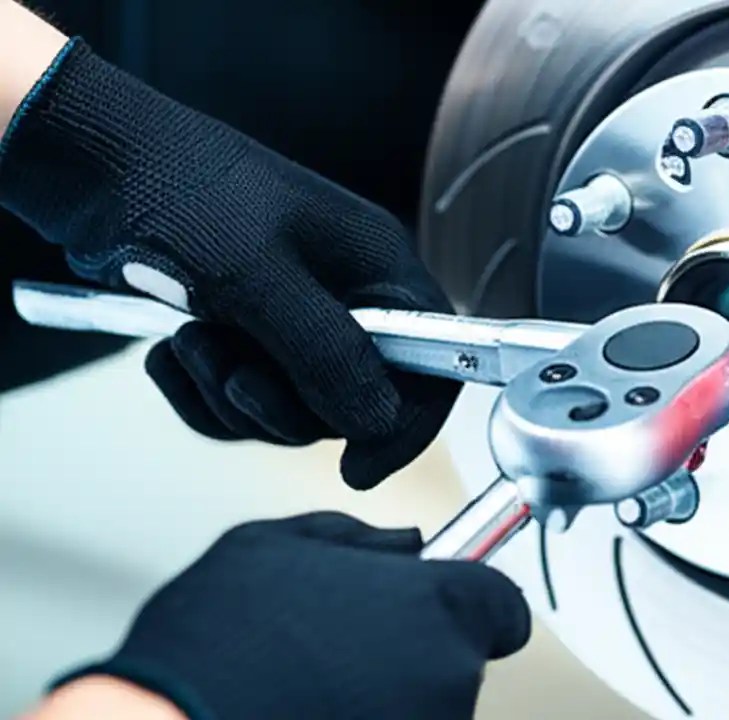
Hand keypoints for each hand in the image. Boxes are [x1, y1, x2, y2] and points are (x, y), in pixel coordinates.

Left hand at [0, 37, 456, 488]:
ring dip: (228, 394)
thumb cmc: (185, 195)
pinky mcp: (246, 333)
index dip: (405, 421)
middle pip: (352, 399)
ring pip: (289, 407)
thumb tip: (379, 419)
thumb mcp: (258, 277)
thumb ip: (327, 352)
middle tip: (231, 371)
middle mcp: (347, 297)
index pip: (432, 361)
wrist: (97, 164)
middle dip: (282, 404)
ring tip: (188, 341)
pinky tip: (169, 354)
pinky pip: (240, 400)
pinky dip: (200, 393)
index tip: (356, 468)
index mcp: (376, 268)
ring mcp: (295, 316)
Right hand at [54, 513, 530, 719]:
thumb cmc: (216, 645)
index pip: (504, 606)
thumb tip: (406, 543)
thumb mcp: (270, 547)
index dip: (471, 603)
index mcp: (442, 608)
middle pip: (459, 661)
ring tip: (310, 688)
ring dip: (384, 698)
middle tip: (341, 650)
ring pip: (424, 708)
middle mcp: (453, 679)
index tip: (436, 604)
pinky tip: (307, 713)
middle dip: (410, 653)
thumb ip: (356, 538)